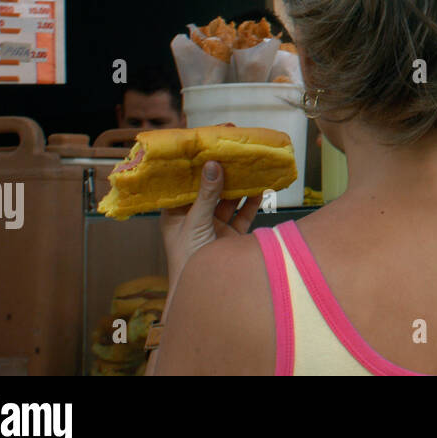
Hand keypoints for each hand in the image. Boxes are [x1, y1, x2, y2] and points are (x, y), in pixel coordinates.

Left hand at [159, 161, 261, 290]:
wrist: (201, 292)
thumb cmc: (186, 259)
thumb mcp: (195, 223)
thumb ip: (206, 196)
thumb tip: (212, 165)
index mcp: (176, 213)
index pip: (185, 183)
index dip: (196, 165)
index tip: (207, 145)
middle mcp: (195, 216)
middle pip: (210, 189)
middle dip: (222, 172)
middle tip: (234, 151)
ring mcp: (214, 225)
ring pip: (228, 200)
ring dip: (239, 185)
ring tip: (250, 165)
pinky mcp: (231, 235)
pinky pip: (243, 214)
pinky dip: (252, 202)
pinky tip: (260, 188)